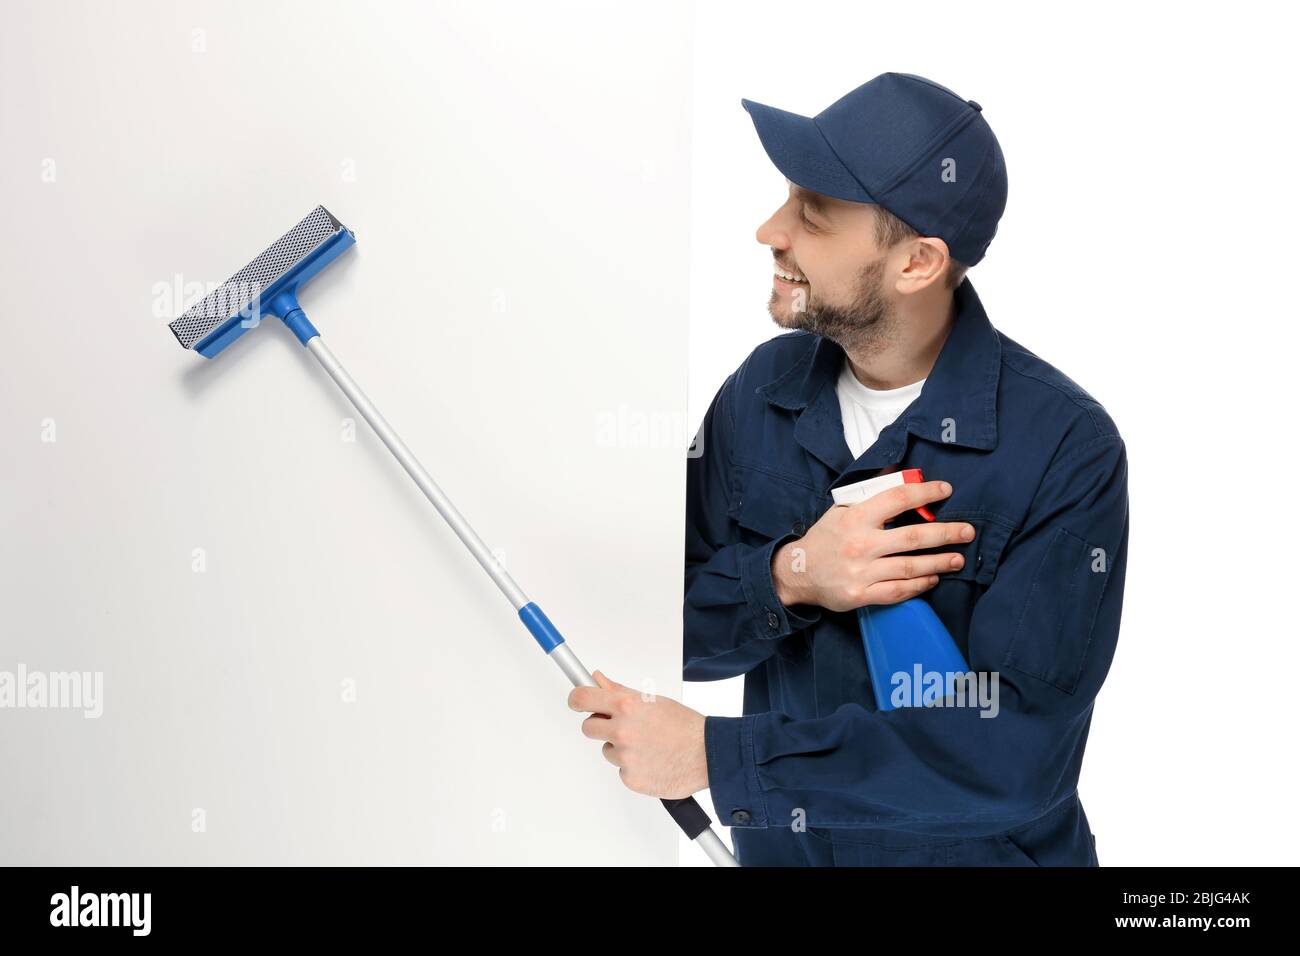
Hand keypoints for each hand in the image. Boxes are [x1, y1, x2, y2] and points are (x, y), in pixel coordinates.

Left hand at [568, 671, 708, 799]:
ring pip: (607, 750)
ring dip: (620, 748)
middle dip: (601, 726)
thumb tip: (597, 680)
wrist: (709, 755)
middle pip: (588, 727)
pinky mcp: (630, 778)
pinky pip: (621, 770)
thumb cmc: (685, 726)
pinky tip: (652, 761)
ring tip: (647, 746)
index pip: (582, 699)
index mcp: (626, 706)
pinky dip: (633, 767)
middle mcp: (622, 730)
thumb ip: (620, 692)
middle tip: (622, 727)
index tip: (577, 702)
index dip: (576, 699)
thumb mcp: (652, 701)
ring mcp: (624, 756)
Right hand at [772, 479, 974, 611]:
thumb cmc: (825, 538)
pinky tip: (933, 579)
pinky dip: (919, 585)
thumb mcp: (841, 510)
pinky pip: (898, 591)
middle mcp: (860, 544)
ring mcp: (861, 571)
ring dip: (939, 562)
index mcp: (855, 517)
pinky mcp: (861, 594)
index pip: (897, 499)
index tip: (946, 490)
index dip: (925, 492)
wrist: (797, 573)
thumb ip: (870, 498)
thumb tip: (900, 477)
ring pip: (910, 567)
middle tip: (968, 531)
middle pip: (912, 537)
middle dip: (945, 533)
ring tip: (958, 559)